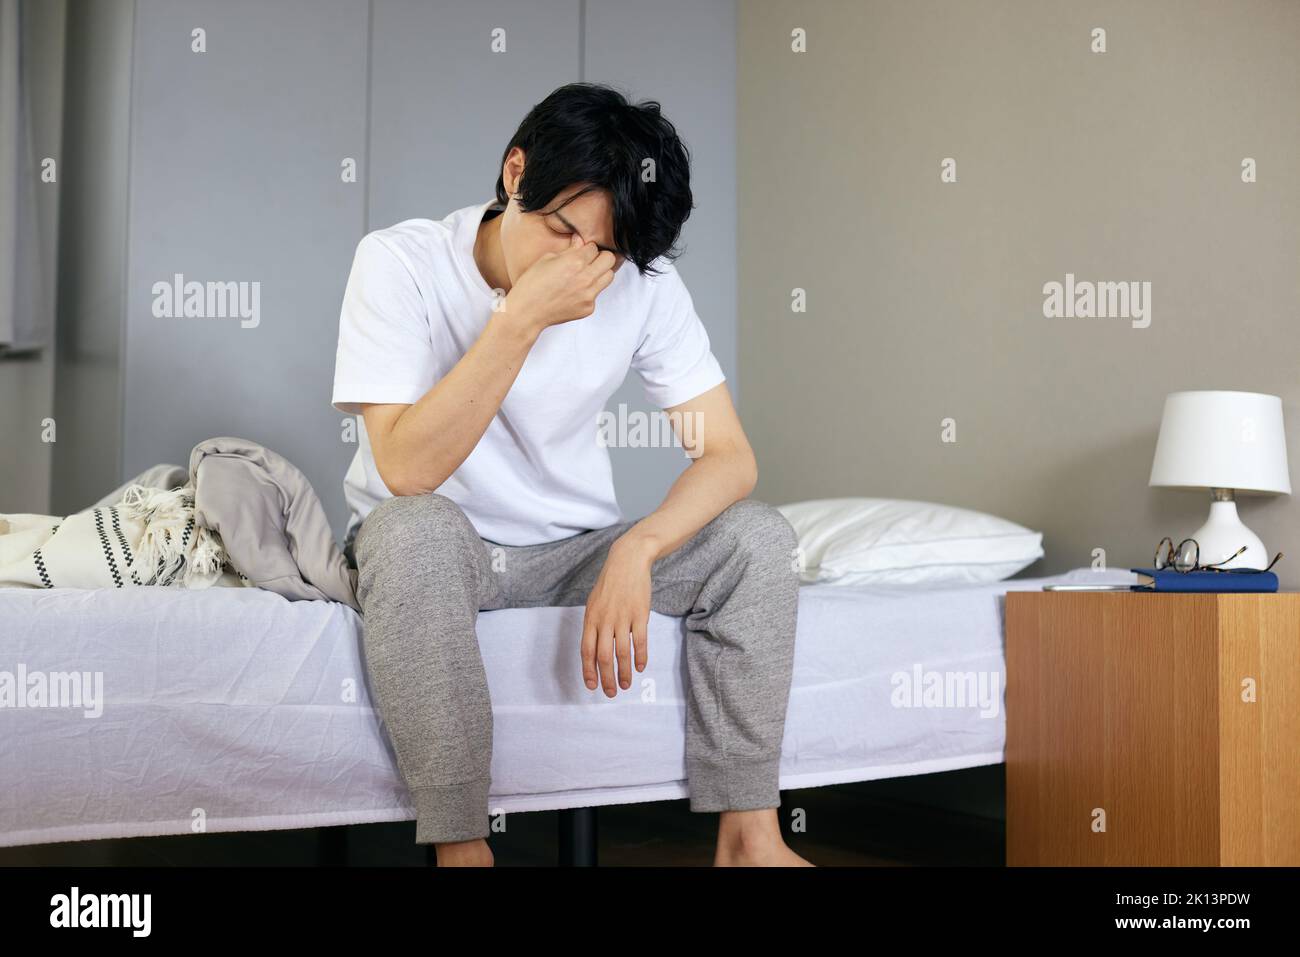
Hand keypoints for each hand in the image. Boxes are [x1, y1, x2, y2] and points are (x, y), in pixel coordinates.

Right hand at [503, 234, 617, 333]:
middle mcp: (586, 278)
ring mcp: (589, 295)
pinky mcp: (589, 308)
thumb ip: (569, 250)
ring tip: (586, 275)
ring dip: (600, 273)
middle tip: (591, 260)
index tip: (582, 251)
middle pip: (609, 260)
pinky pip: (597, 294)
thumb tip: (580, 240)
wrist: (527, 311)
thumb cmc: (532, 285)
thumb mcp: (547, 259)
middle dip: (600, 257)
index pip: (594, 247)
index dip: (587, 248)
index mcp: (575, 262)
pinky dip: (590, 291)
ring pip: (609, 277)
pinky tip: (575, 292)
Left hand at [581, 535, 655, 696]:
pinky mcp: (639, 614)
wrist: (628, 561)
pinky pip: (639, 641)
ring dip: (623, 672)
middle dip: (606, 678)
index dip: (588, 670)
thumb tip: (595, 648)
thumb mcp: (594, 602)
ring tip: (626, 685)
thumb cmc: (610, 583)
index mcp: (591, 618)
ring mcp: (622, 618)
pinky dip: (640, 657)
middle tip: (610, 693)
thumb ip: (594, 625)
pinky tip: (640, 667)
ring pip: (622, 653)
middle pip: (603, 656)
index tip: (591, 686)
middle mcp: (604, 620)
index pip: (587, 650)